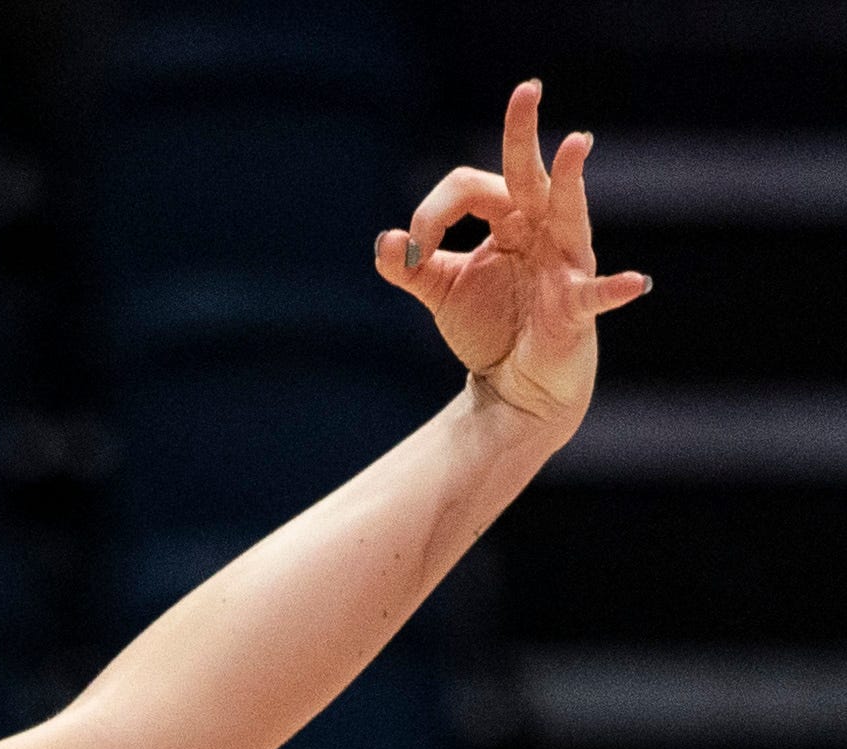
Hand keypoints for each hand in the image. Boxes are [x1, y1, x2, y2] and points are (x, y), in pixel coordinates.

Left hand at [378, 81, 649, 435]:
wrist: (514, 387)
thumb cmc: (490, 329)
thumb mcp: (442, 292)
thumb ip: (410, 266)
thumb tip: (387, 241)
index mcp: (511, 223)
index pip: (474, 187)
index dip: (433, 211)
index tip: (411, 246)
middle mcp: (542, 233)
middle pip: (531, 175)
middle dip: (523, 133)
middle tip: (526, 89)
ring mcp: (565, 265)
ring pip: (569, 213)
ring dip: (570, 181)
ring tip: (576, 145)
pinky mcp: (577, 308)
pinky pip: (597, 294)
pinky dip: (614, 289)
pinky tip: (634, 283)